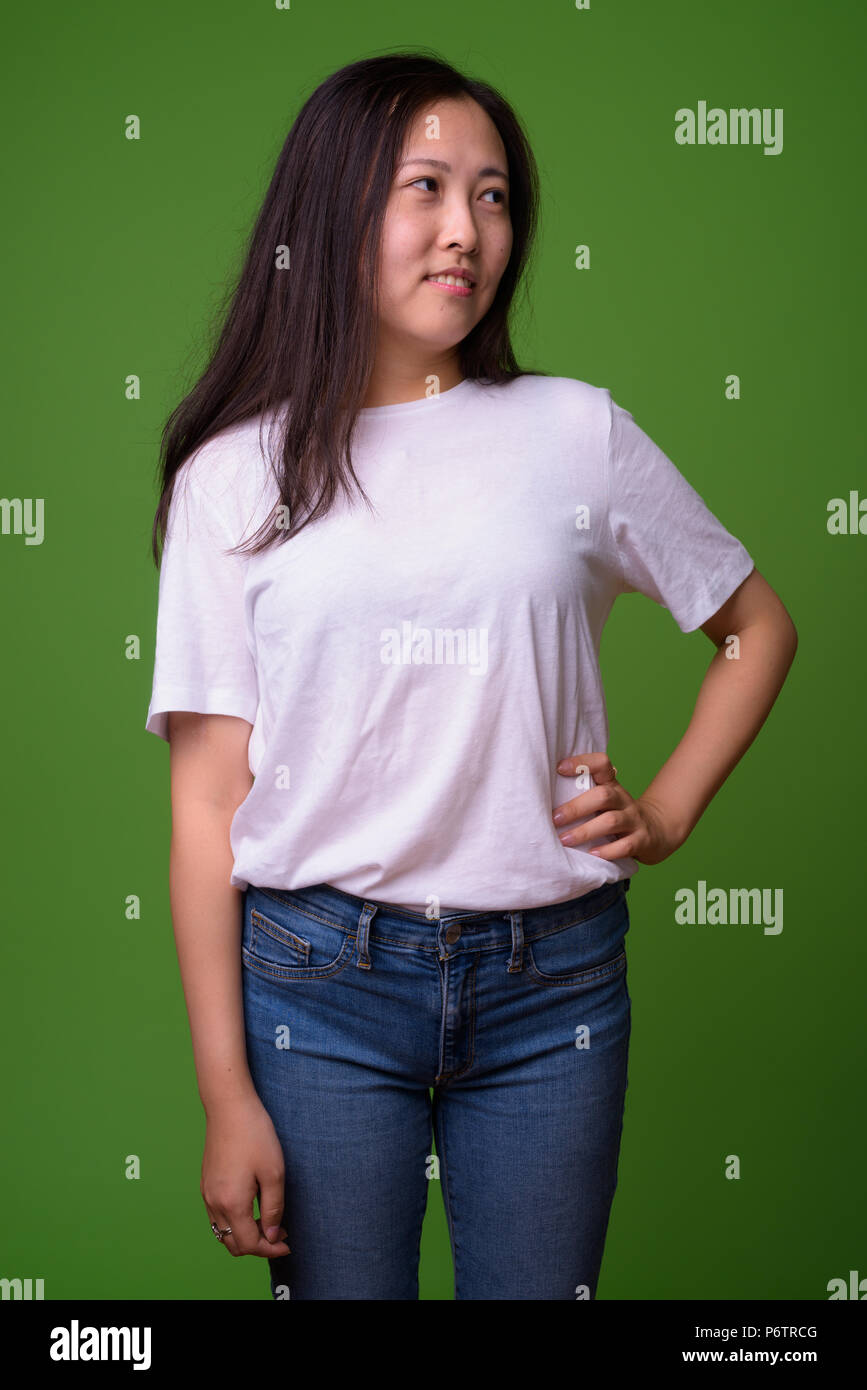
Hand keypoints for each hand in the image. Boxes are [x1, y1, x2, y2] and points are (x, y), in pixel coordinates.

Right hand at [201, 1092, 290, 1257]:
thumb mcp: (274, 1172)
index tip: (287, 1243)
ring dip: (244, 1234)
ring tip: (267, 1220)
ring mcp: (207, 1193)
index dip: (270, 1249)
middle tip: (280, 1232)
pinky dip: (234, 1221)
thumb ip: (273, 1209)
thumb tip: (271, 1236)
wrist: (229, 1107)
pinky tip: (251, 1207)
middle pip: (233, 1243)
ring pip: (223, 1232)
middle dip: (257, 1245)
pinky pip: (217, 1216)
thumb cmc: (255, 1135)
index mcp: (231, 1204)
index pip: (249, 1244)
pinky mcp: (206, 1183)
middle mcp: (214, 1203)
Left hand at [553, 752, 681, 865]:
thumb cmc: (617, 814)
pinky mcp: (642, 840)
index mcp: (612, 785)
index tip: (560, 768)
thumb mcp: (605, 799)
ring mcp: (634, 820)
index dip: (583, 763)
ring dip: (585, 831)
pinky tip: (592, 854)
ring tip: (564, 840)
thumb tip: (542, 793)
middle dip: (576, 807)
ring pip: (611, 821)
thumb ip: (583, 793)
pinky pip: (625, 846)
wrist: (656, 831)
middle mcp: (623, 799)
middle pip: (603, 795)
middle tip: (555, 818)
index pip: (602, 764)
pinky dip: (607, 851)